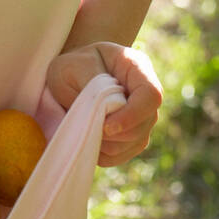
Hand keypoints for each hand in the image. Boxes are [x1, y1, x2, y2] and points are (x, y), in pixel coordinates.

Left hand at [44, 41, 162, 167]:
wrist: (69, 73)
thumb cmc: (73, 64)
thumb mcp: (75, 66)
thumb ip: (93, 87)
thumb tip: (106, 115)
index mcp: (136, 68)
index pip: (150, 95)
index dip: (132, 115)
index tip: (106, 126)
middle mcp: (144, 93)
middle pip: (145, 123)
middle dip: (116, 134)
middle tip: (87, 126)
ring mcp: (142, 116)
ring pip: (137, 142)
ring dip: (109, 145)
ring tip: (85, 129)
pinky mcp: (131, 135)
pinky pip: (125, 154)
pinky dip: (106, 154)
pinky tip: (89, 140)